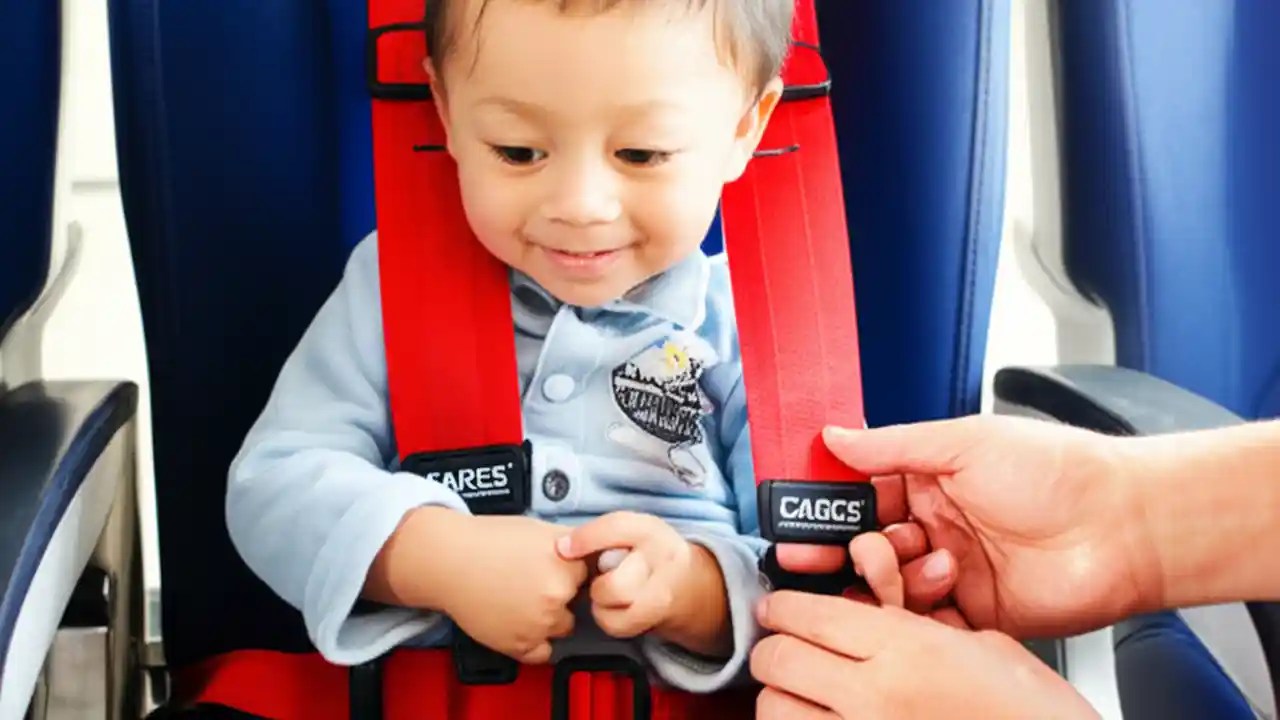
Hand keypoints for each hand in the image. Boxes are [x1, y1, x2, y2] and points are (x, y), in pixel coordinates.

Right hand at [427, 512, 587, 663]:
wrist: (448, 560)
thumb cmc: (487, 541)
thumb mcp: (539, 529)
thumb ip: (571, 543)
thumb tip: (594, 551)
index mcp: (565, 566)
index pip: (588, 574)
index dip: (571, 570)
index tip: (555, 567)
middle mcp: (555, 596)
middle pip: (577, 602)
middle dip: (561, 592)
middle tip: (534, 580)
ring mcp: (538, 623)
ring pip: (563, 627)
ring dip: (550, 616)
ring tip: (522, 597)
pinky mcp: (519, 644)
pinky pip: (543, 652)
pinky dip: (535, 641)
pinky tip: (520, 620)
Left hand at [557, 511, 729, 655]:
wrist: (694, 587)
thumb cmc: (650, 555)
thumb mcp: (635, 532)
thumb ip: (604, 534)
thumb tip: (561, 547)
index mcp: (651, 530)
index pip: (616, 528)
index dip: (585, 539)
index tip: (563, 548)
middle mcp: (661, 558)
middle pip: (614, 577)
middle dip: (598, 580)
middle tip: (600, 578)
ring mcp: (662, 592)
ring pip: (613, 599)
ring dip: (600, 599)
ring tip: (607, 593)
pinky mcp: (656, 618)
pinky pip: (615, 623)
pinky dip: (606, 618)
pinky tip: (613, 608)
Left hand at [750, 591, 1099, 719]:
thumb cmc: (1033, 712)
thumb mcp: (981, 645)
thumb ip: (916, 626)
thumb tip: (869, 615)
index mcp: (907, 648)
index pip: (807, 614)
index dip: (782, 606)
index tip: (777, 607)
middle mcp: (877, 696)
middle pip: (778, 659)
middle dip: (772, 649)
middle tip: (780, 646)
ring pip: (776, 709)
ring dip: (780, 696)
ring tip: (797, 692)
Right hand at [777, 416, 1157, 637]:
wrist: (1122, 526)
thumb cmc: (1058, 470)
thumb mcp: (964, 441)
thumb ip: (891, 446)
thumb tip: (835, 434)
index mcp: (929, 481)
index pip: (859, 495)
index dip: (826, 508)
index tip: (798, 516)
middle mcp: (935, 526)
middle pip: (863, 545)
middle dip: (839, 551)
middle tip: (813, 556)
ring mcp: (952, 571)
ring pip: (887, 586)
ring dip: (890, 576)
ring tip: (923, 561)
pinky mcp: (972, 614)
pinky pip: (922, 621)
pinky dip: (914, 613)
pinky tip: (932, 590)